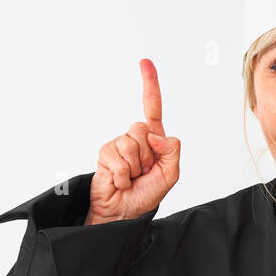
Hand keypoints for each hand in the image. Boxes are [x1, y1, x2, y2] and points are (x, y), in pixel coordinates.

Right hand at [84, 59, 181, 224]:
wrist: (124, 212)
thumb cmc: (147, 194)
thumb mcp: (170, 174)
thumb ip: (171, 150)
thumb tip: (155, 134)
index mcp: (154, 140)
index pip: (152, 107)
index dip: (149, 84)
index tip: (145, 62)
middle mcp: (136, 138)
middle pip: (143, 129)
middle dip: (147, 156)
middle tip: (144, 173)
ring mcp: (118, 144)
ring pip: (131, 144)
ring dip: (134, 167)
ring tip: (131, 178)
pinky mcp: (105, 153)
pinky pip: (117, 157)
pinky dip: (122, 174)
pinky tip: (120, 181)